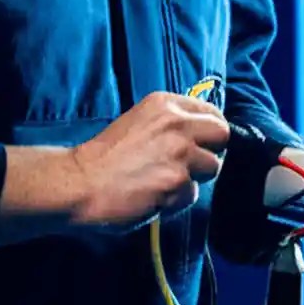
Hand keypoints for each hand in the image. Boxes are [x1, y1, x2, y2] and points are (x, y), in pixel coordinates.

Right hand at [69, 92, 231, 228]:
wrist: (80, 182)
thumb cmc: (106, 157)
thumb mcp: (141, 122)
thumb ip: (172, 124)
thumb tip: (204, 135)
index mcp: (166, 104)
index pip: (212, 112)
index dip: (210, 132)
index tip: (200, 144)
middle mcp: (177, 123)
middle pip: (222, 135)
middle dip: (212, 152)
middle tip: (190, 165)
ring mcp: (180, 152)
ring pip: (213, 168)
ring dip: (194, 179)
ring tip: (164, 181)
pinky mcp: (177, 181)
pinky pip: (193, 195)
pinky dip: (177, 200)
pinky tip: (154, 196)